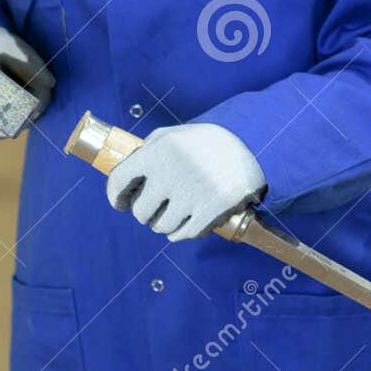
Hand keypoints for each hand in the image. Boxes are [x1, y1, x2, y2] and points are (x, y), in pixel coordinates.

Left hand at [106, 123, 265, 241]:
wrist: (254, 142)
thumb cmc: (206, 142)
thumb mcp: (174, 135)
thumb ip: (147, 152)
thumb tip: (123, 182)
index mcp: (158, 150)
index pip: (119, 181)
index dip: (116, 196)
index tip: (121, 203)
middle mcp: (172, 171)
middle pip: (140, 212)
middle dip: (146, 213)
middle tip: (157, 208)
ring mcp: (193, 192)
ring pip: (161, 228)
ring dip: (165, 224)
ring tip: (175, 214)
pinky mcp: (213, 209)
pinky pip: (184, 234)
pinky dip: (183, 232)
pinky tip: (187, 223)